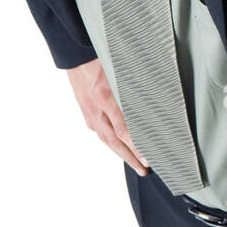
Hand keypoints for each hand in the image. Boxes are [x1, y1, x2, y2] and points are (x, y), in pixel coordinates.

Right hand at [66, 57, 149, 173]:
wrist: (75, 57)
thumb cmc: (100, 60)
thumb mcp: (119, 71)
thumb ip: (134, 89)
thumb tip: (151, 103)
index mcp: (105, 99)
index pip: (123, 130)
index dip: (135, 145)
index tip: (147, 156)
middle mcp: (96, 110)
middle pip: (114, 141)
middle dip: (130, 157)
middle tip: (144, 169)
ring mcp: (90, 113)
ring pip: (106, 139)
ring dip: (121, 153)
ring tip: (135, 163)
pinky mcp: (87, 113)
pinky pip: (100, 132)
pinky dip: (111, 142)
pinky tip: (119, 147)